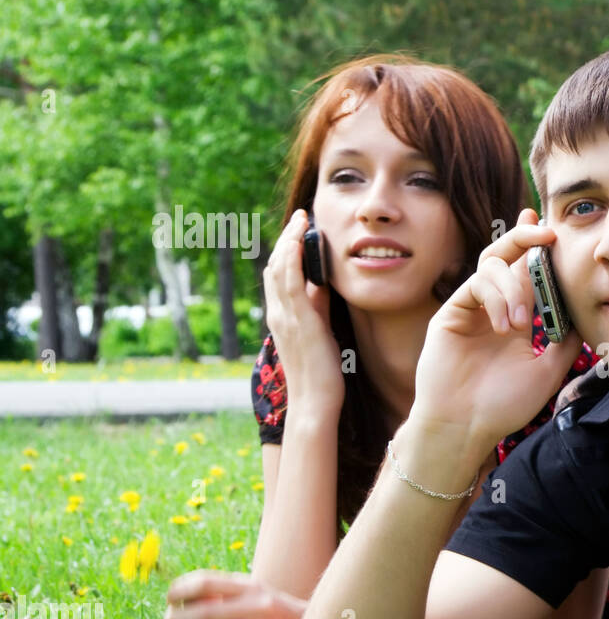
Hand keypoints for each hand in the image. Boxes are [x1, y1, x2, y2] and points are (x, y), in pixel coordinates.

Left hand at [164, 570, 306, 618]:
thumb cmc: (275, 611)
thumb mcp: (256, 594)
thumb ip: (225, 592)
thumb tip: (184, 596)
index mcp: (254, 587)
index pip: (208, 583)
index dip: (182, 589)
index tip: (169, 597)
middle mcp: (258, 607)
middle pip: (206, 612)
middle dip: (179, 617)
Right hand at [262, 208, 343, 415]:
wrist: (315, 402)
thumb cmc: (321, 373)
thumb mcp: (320, 331)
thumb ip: (318, 307)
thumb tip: (323, 284)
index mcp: (283, 316)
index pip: (279, 275)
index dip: (286, 250)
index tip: (300, 230)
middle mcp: (278, 314)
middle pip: (275, 266)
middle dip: (287, 238)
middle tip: (301, 217)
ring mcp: (285, 317)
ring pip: (279, 269)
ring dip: (289, 240)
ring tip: (302, 220)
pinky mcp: (298, 321)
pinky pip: (290, 282)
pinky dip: (292, 258)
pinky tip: (299, 240)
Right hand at [407, 208, 583, 447]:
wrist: (466, 429)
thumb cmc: (503, 406)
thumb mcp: (547, 371)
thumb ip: (565, 341)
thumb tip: (587, 312)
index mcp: (515, 318)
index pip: (527, 273)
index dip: (537, 249)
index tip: (554, 230)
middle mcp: (492, 307)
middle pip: (505, 256)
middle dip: (524, 238)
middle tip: (546, 232)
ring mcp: (470, 309)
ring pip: (492, 267)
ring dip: (514, 288)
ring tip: (523, 326)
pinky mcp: (450, 313)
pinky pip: (475, 284)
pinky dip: (496, 298)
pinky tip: (506, 327)